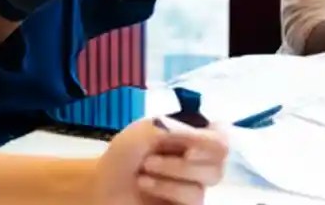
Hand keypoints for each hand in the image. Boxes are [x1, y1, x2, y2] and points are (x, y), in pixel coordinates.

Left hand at [93, 119, 228, 204]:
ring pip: (206, 181)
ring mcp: (196, 186)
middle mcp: (200, 161)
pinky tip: (146, 184)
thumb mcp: (144, 131)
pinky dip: (168, 189)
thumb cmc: (124, 155)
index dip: (209, 139)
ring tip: (143, 171)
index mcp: (193, 137)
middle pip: (220, 159)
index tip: (184, 142)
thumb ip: (171, 128)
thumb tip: (193, 134)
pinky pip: (195, 199)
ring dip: (171, 172)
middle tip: (153, 157)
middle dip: (183, 158)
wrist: (102, 186)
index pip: (221, 136)